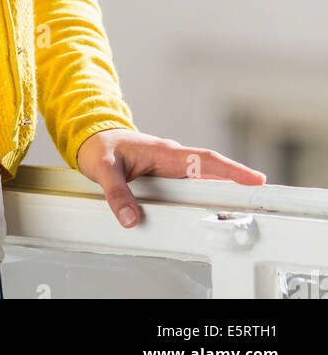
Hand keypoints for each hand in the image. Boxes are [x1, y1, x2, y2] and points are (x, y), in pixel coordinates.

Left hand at [75, 128, 266, 229]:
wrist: (92, 136)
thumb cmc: (101, 148)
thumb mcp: (105, 170)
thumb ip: (117, 194)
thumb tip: (130, 218)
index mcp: (164, 152)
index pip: (203, 160)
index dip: (230, 169)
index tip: (253, 178)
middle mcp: (172, 157)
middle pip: (211, 169)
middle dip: (237, 179)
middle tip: (261, 192)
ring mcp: (171, 165)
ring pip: (203, 176)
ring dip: (224, 186)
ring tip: (245, 203)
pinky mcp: (167, 173)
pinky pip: (192, 181)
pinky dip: (207, 190)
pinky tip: (216, 204)